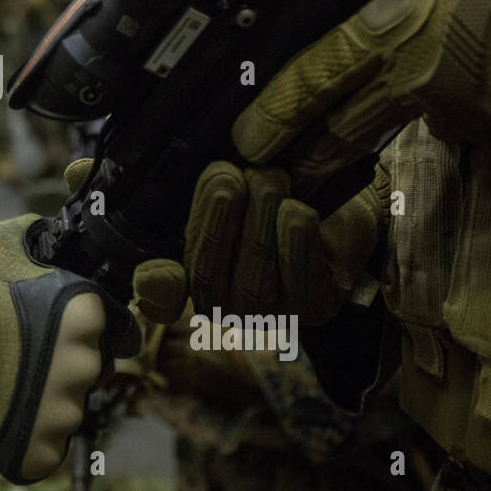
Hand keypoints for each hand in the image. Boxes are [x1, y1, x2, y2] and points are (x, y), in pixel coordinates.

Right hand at [0, 212, 137, 484]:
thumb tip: (47, 234)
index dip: (84, 329)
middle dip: (61, 365)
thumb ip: (36, 242)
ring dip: (42, 402)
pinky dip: (24, 438)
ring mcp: (65, 412)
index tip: (60, 333)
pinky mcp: (40, 450)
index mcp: (86, 315)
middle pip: (87, 369)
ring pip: (65, 409)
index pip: (112, 326)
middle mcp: (86, 364)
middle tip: (19, 358)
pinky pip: (44, 447)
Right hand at [132, 161, 388, 324]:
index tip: (152, 273)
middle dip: (217, 221)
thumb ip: (212, 193)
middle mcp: (227, 308)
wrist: (338, 204)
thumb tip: (217, 181)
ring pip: (254, 280)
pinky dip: (297, 242)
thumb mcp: (235, 190)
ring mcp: (271, 315)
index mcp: (195, 278)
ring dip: (260, 222)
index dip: (155, 289)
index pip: (162, 294)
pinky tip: (297, 209)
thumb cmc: (275, 195)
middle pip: (208, 276)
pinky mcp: (314, 309)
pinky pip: (300, 282)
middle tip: (231, 175)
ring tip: (270, 178)